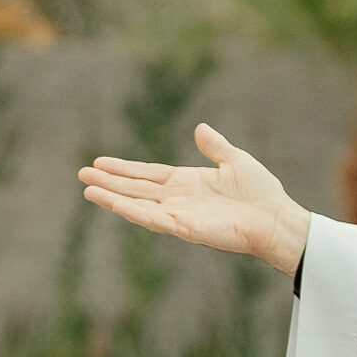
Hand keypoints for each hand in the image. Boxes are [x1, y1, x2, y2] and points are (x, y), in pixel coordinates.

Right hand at [79, 124, 311, 274]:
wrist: (275, 218)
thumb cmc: (261, 193)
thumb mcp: (235, 160)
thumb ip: (215, 146)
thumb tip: (200, 128)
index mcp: (187, 182)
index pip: (147, 174)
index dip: (124, 168)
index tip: (100, 162)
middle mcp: (178, 199)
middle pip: (135, 188)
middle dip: (109, 181)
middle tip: (81, 173)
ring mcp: (179, 214)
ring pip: (137, 204)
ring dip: (112, 198)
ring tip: (87, 189)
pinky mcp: (184, 228)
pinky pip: (152, 219)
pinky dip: (131, 211)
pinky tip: (113, 203)